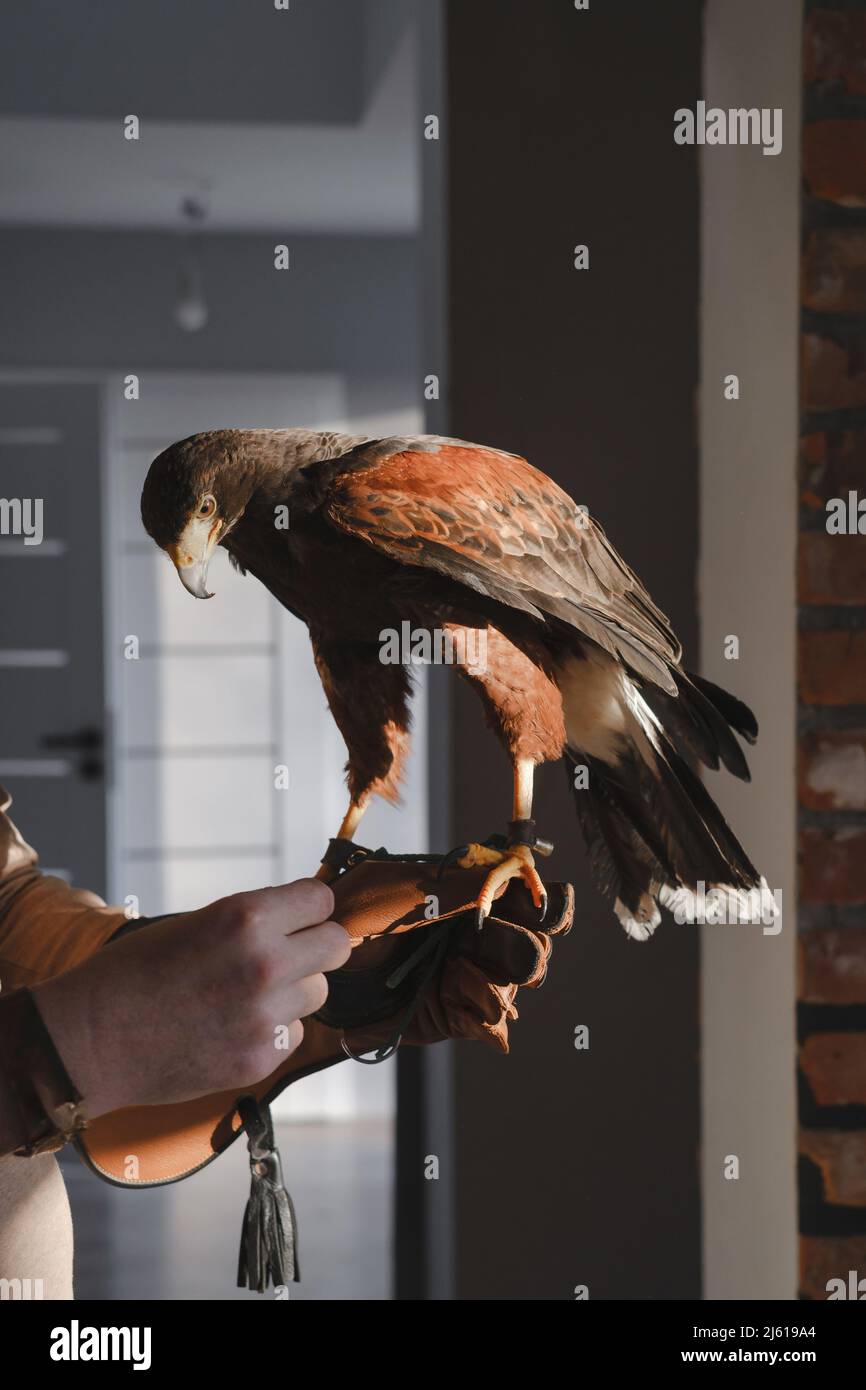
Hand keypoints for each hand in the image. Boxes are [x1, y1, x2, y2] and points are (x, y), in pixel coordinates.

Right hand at [34, 879, 349, 1116]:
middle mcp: (266, 964)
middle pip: (336, 945)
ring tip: (244, 994)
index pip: (322, 899)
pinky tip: (229, 1027)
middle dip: (316, 947)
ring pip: (318, 992)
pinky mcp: (261, 1059)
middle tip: (288, 954)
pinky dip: (272, 1030)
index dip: (310, 908)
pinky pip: (292, 1032)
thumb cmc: (135, 972)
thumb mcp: (198, 922)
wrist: (90, 1040)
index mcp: (247, 918)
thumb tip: (306, 920)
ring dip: (293, 991)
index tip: (299, 917)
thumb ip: (256, 922)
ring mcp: (266, 1016)